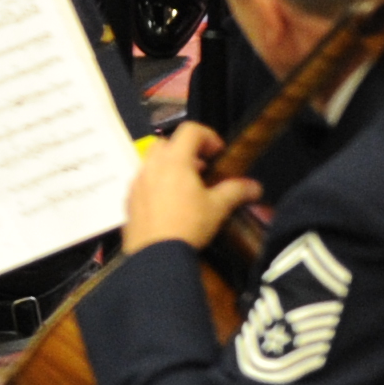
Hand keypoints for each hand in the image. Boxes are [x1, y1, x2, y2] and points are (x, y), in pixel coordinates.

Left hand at [121, 121, 256, 255]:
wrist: (156, 254)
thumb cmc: (188, 224)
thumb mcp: (217, 207)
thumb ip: (236, 191)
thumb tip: (255, 187)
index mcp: (174, 160)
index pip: (190, 130)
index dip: (208, 136)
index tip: (219, 153)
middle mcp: (151, 166)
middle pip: (168, 143)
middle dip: (187, 151)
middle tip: (203, 169)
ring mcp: (136, 182)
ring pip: (152, 162)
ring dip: (171, 167)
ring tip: (188, 188)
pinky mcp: (128, 199)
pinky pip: (143, 182)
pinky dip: (157, 183)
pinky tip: (170, 204)